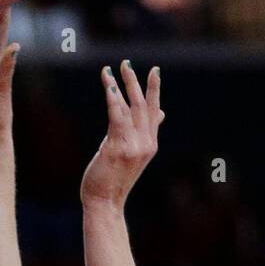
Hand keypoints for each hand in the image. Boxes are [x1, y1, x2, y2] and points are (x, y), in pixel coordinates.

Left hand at [81, 61, 164, 209]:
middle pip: (144, 105)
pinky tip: (108, 84)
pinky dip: (112, 98)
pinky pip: (116, 116)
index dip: (154, 91)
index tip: (155, 71)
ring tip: (114, 68)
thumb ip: (142, 134)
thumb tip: (159, 115)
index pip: (154, 112)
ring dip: (122, 85)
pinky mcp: (118, 148)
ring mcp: (133, 146)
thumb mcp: (131, 156)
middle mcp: (145, 143)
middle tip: (127, 63)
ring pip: (131, 107)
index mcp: (150, 144)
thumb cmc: (112, 180)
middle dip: (136, 82)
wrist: (105, 203)